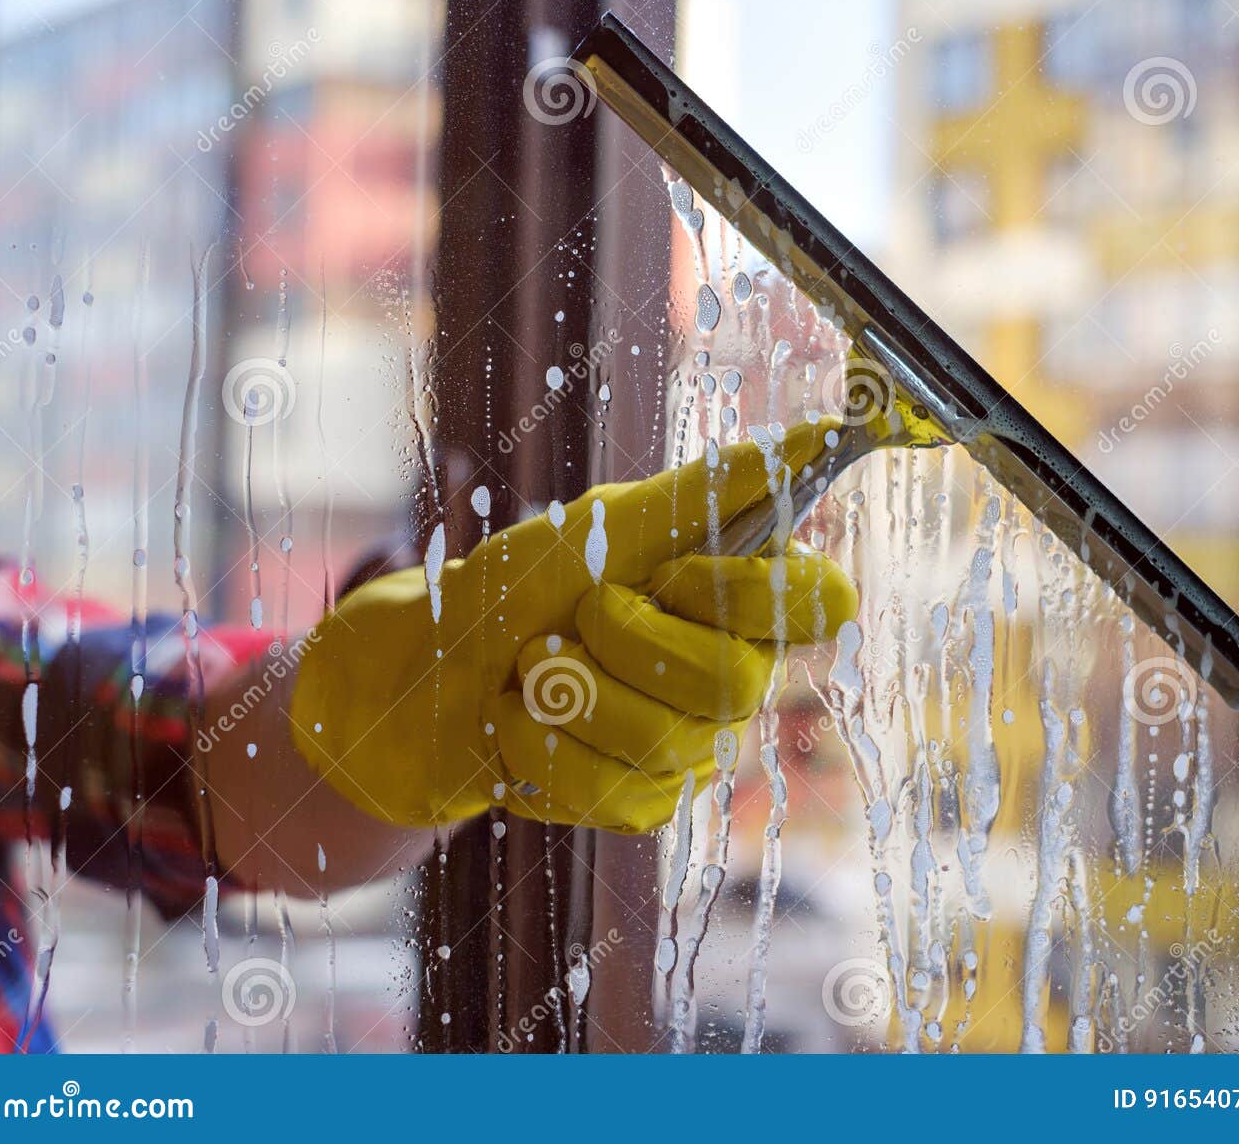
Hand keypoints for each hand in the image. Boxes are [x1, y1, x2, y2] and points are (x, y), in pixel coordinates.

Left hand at [288, 422, 857, 833]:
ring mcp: (687, 746)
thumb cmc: (514, 590)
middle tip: (575, 617)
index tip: (672, 573)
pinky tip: (517, 720)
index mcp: (734, 598)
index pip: (820, 601)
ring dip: (568, 691)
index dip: (752, 591)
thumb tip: (815, 435)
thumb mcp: (602, 528)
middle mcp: (730, 675)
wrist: (419, 672)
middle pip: (736, 680)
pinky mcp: (638, 804)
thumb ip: (706, 492)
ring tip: (530, 669)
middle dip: (627, 639)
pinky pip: (613, 787)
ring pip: (665, 738)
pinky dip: (541, 743)